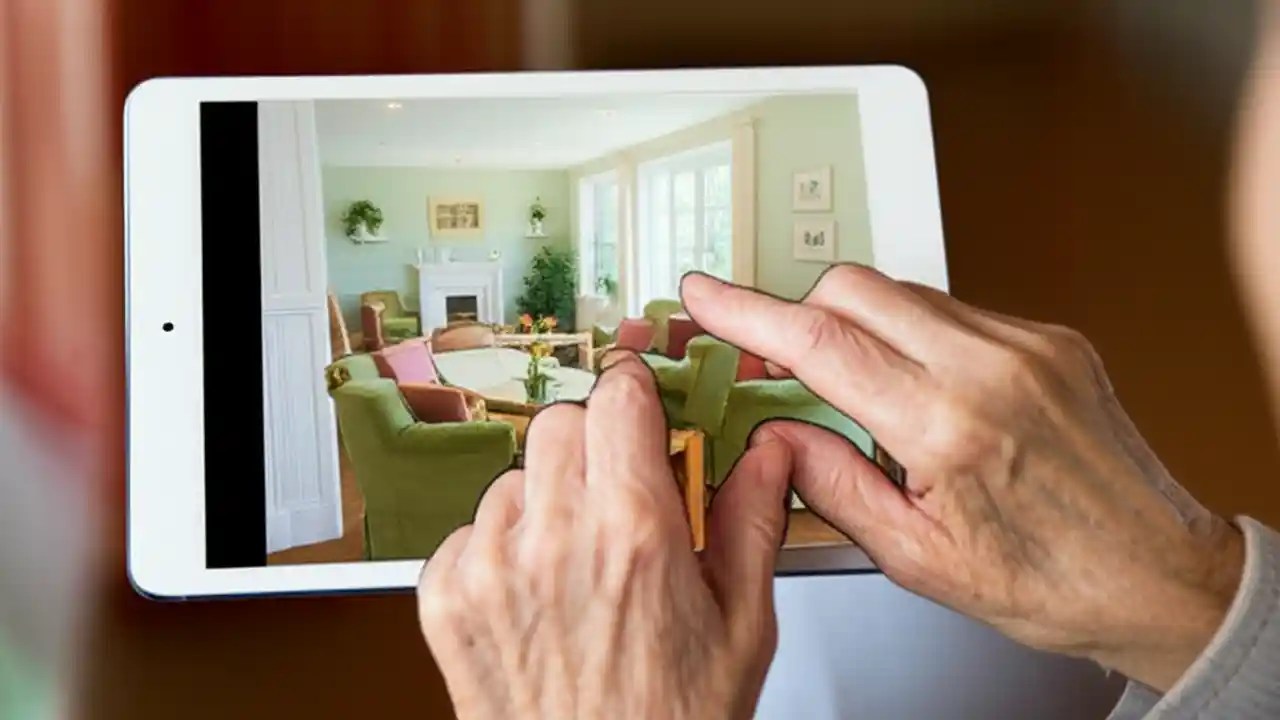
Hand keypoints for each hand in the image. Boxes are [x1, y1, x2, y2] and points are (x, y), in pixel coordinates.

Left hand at [417, 353, 790, 719]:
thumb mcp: (743, 626)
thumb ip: (752, 521)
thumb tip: (769, 455)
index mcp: (635, 534)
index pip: (619, 400)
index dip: (635, 395)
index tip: (640, 405)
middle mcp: (554, 540)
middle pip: (561, 424)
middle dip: (594, 444)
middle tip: (618, 492)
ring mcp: (490, 567)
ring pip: (514, 476)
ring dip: (545, 499)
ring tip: (577, 560)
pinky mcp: (445, 598)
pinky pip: (468, 529)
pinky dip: (498, 548)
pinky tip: (535, 591)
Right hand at [681, 266, 1244, 691]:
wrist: (1155, 573)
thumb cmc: (1049, 580)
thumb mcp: (918, 558)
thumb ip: (834, 485)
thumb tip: (777, 436)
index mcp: (949, 427)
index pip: (821, 341)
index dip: (749, 311)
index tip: (708, 296)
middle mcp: (991, 367)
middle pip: (855, 289)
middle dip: (800, 310)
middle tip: (778, 354)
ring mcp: (1027, 343)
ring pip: (903, 292)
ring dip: (859, 323)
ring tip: (859, 387)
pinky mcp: (1051, 337)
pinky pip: (955, 308)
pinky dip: (915, 333)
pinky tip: (922, 385)